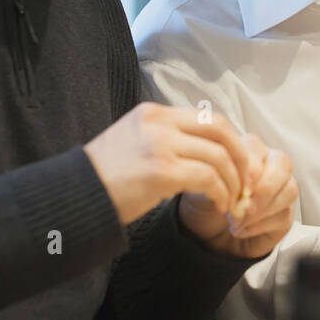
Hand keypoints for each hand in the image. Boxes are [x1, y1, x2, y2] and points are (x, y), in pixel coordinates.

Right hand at [84, 102, 250, 225]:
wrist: (75, 196)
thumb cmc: (103, 178)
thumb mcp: (133, 142)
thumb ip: (165, 139)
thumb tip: (201, 150)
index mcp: (153, 113)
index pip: (208, 118)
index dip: (231, 141)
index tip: (238, 164)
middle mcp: (158, 123)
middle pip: (220, 131)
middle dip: (240, 158)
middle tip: (245, 182)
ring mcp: (160, 145)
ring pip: (218, 157)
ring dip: (233, 182)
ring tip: (231, 201)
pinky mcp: (161, 171)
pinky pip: (208, 178)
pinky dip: (221, 193)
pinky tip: (219, 205)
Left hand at [178, 133, 298, 258]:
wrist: (207, 235)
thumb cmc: (205, 205)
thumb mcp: (203, 187)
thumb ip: (217, 178)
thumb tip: (233, 184)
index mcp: (247, 151)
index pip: (257, 146)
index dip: (250, 167)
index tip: (237, 187)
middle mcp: (269, 165)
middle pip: (283, 163)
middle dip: (264, 187)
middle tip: (244, 207)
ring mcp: (281, 189)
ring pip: (289, 189)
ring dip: (262, 209)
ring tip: (237, 221)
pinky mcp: (285, 214)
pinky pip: (284, 215)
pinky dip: (259, 226)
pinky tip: (241, 230)